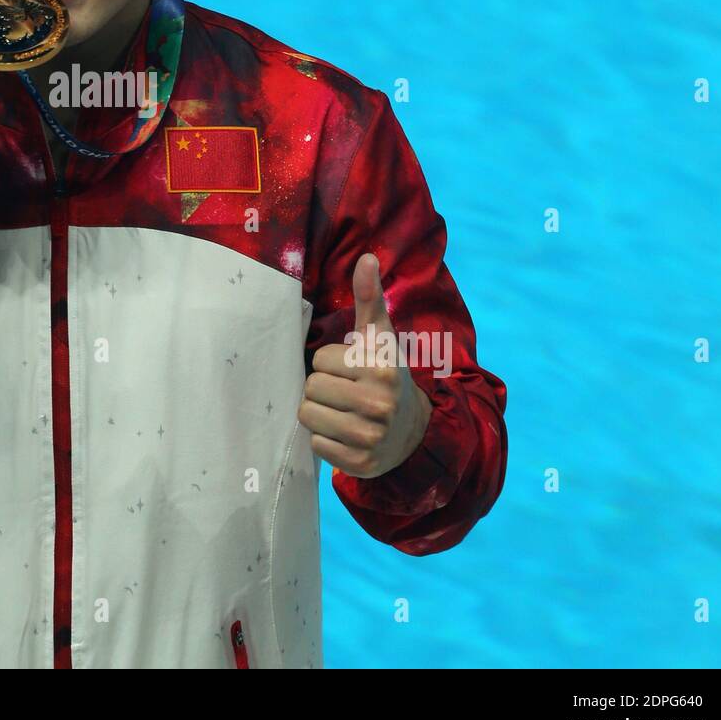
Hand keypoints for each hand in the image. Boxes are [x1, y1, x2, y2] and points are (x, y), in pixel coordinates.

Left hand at [298, 252, 431, 478]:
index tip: (352, 370)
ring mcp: (370, 436)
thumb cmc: (384, 375)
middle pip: (311, 388)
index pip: (321, 359)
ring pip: (308, 416)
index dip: (331, 363)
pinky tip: (347, 435)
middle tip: (346, 393)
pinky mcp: (360, 463)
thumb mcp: (379, 338)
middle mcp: (378, 403)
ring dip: (320, 414)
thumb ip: (370, 297)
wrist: (412, 431)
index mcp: (380, 368)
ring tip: (344, 412)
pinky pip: (316, 444)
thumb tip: (366, 256)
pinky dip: (326, 440)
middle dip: (323, 388)